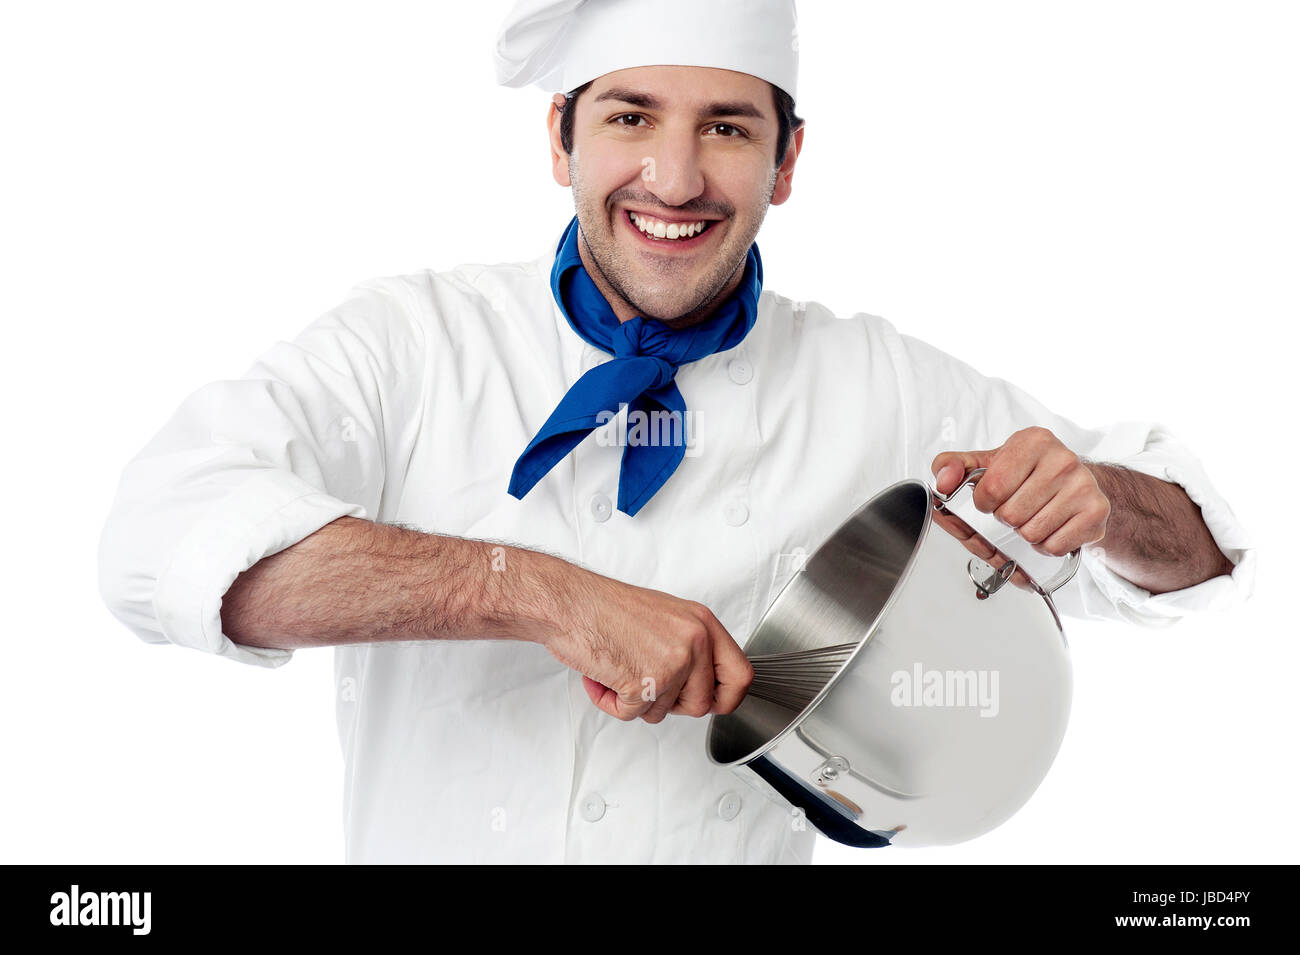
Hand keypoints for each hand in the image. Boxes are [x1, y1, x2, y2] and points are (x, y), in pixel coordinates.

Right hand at [538, 567, 753, 723]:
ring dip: (635, 700)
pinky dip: (611, 703)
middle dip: (669, 703)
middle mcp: (694, 641)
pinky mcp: (646, 682)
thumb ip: (692, 647)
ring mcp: (673, 662)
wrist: (570, 603)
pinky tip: (602, 677)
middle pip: (701, 705)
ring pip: (663, 712)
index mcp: (703, 623)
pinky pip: (632, 714)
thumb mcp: (667, 617)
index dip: (726, 698)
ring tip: (617, 669)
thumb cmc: (605, 608)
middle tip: (645, 681)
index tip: (711, 703)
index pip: (740, 676)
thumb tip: (703, 684)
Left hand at [931, 426, 1110, 556]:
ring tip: (1032, 516)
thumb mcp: (987, 463)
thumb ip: (952, 466)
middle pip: (1010, 515)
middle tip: (1016, 507)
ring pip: (1031, 533)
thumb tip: (942, 482)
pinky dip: (1045, 545)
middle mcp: (1063, 459)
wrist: (1077, 481)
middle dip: (1005, 518)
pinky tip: (1049, 528)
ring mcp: (1084, 486)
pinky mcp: (1096, 512)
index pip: (991, 488)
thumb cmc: (1027, 473)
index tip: (993, 497)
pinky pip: (1053, 546)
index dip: (985, 502)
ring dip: (1024, 533)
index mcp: (1033, 441)